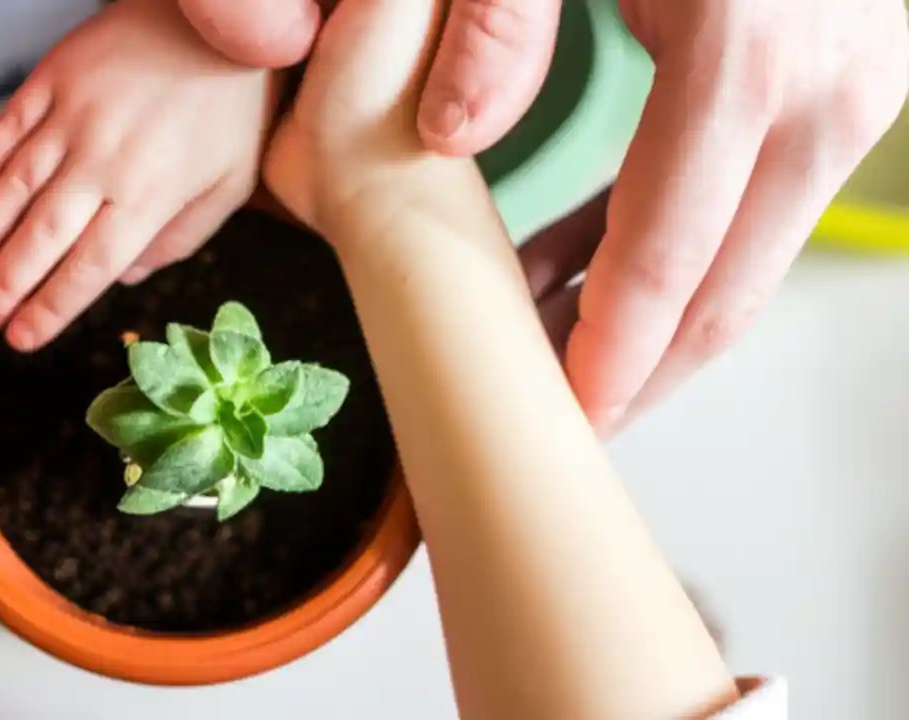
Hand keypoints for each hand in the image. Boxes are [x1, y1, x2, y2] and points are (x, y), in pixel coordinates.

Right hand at [0, 0, 272, 350]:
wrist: (221, 20)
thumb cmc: (233, 105)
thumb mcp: (230, 184)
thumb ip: (179, 239)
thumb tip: (125, 279)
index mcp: (150, 196)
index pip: (89, 269)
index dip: (50, 308)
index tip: (23, 338)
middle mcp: (104, 162)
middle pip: (41, 238)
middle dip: (3, 286)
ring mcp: (72, 117)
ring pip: (12, 189)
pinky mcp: (55, 78)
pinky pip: (6, 130)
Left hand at [190, 0, 908, 433]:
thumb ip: (502, 15)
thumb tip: (453, 133)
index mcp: (747, 58)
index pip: (668, 261)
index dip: (611, 358)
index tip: (561, 421)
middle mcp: (823, 93)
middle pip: (723, 292)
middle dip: (636, 373)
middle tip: (549, 423)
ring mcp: (847, 96)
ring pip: (745, 265)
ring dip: (649, 325)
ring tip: (546, 358)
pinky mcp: (838, 95)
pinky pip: (750, 212)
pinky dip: (670, 258)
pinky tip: (582, 276)